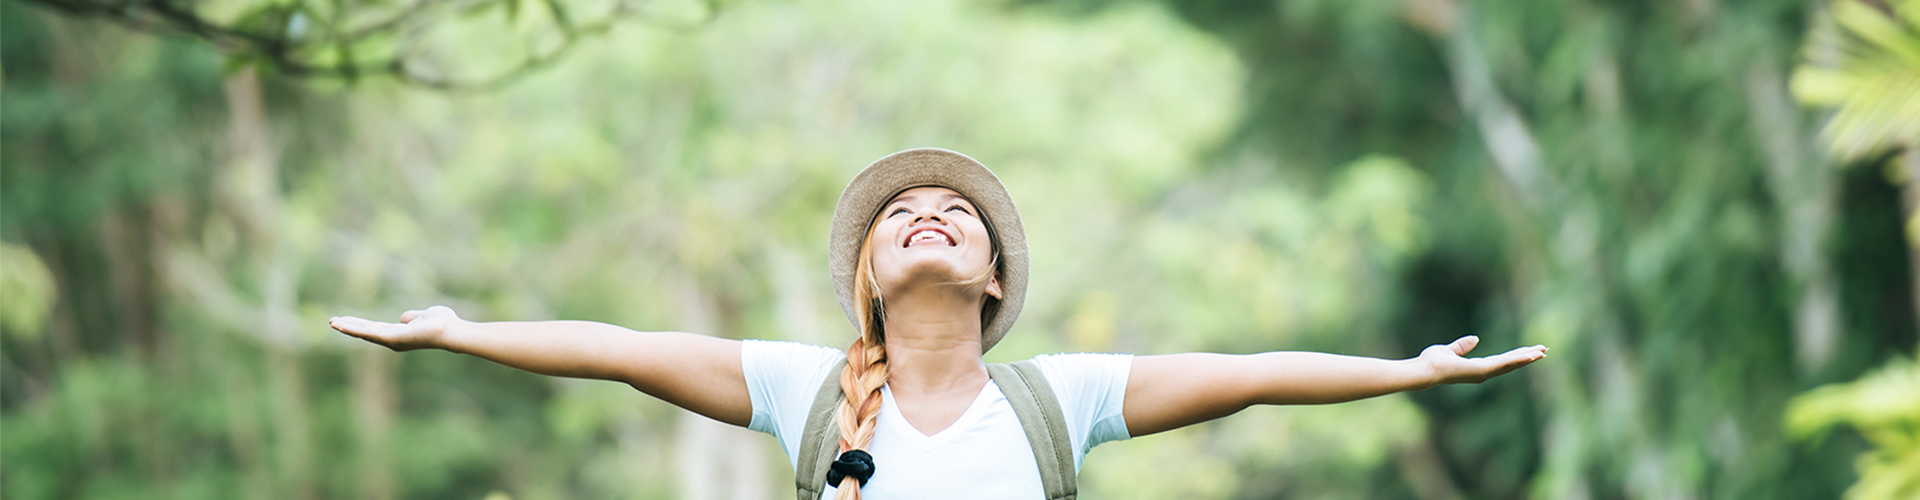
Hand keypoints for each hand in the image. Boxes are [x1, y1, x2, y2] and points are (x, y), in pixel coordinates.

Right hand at [330, 305, 462, 351]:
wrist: (450, 330)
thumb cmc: (443, 323)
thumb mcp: (423, 315)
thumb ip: (412, 316)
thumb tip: (403, 318)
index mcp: (399, 334)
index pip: (375, 329)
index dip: (361, 325)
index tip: (347, 320)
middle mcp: (393, 340)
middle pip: (366, 332)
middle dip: (349, 327)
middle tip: (332, 322)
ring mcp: (391, 340)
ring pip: (364, 333)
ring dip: (347, 327)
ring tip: (331, 322)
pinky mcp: (391, 338)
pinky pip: (368, 332)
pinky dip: (354, 329)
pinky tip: (341, 325)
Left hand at [1418, 335, 1546, 385]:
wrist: (1425, 370)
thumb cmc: (1433, 362)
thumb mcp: (1450, 350)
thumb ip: (1462, 346)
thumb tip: (1475, 339)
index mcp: (1477, 368)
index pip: (1501, 361)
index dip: (1516, 356)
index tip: (1529, 351)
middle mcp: (1483, 373)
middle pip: (1510, 364)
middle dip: (1527, 357)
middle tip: (1544, 351)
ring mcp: (1484, 373)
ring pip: (1511, 364)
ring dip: (1527, 358)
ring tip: (1543, 352)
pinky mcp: (1482, 370)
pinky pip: (1504, 364)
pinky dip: (1518, 360)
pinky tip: (1530, 355)